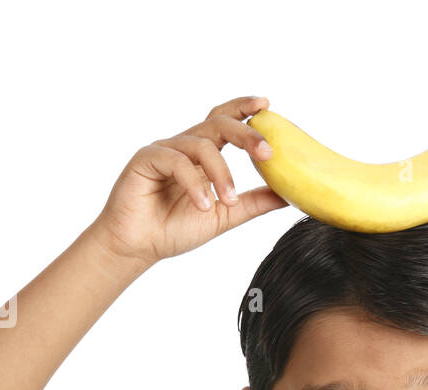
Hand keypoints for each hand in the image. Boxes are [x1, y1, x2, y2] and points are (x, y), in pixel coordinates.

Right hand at [89, 95, 289, 268]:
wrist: (138, 247)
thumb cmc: (174, 229)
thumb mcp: (225, 215)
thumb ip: (254, 203)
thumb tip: (289, 196)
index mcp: (202, 154)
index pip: (225, 121)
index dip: (244, 109)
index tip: (267, 105)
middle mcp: (184, 147)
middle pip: (217, 124)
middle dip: (245, 134)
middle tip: (267, 152)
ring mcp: (164, 150)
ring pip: (200, 145)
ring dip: (221, 174)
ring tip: (228, 201)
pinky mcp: (145, 159)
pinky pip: (175, 162)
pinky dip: (194, 183)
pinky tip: (204, 205)